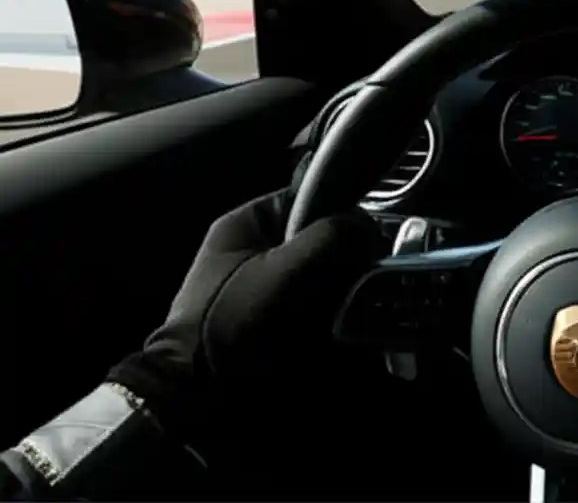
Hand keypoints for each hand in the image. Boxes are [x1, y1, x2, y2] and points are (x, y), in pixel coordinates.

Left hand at [107, 188, 385, 432]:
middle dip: (342, 254)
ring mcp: (264, 283)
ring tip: (356, 299)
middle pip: (317, 236)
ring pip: (321, 270)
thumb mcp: (281, 270)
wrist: (199, 389)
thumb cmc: (230, 318)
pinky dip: (332, 308)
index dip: (339, 213)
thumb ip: (327, 237)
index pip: (307, 198)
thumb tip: (368, 226)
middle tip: (364, 272)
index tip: (367, 236)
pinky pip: (315, 300)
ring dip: (340, 284)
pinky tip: (344, 319)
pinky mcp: (275, 315)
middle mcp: (255, 246)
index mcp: (246, 223)